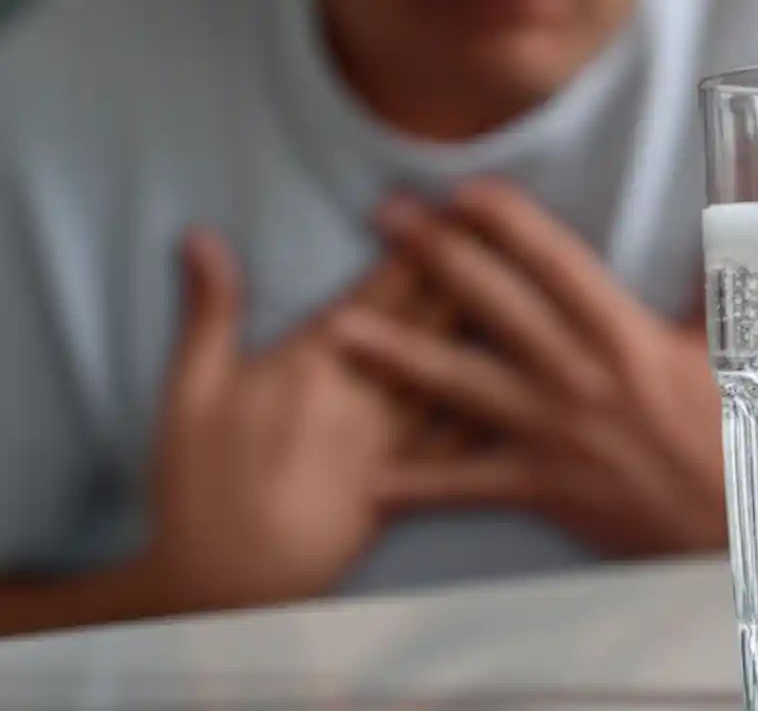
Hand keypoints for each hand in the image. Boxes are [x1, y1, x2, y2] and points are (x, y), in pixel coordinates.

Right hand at [141, 232, 518, 611]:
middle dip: (475, 273)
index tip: (459, 206)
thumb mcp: (188, 390)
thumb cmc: (199, 484)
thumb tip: (203, 236)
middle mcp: (366, 394)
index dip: (424, 244)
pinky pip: (459, 447)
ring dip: (494, 334)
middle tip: (516, 235)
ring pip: (457, 375)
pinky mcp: (404, 488)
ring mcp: (390, 444)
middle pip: (432, 323)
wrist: (225, 582)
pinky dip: (494, 414)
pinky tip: (529, 391)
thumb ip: (208, 311)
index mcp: (315, 361)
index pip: (383, 289)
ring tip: (537, 299)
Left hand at [333, 182, 726, 557]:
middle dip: (435, 257)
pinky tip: (368, 477)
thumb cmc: (743, 431)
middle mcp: (581, 377)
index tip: (463, 191)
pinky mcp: (544, 487)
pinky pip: (471, 484)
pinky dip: (418, 483)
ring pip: (464, 387)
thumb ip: (736, 270)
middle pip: (496, 306)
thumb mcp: (746, 343)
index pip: (558, 263)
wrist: (744, 530)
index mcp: (627, 335)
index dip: (507, 222)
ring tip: (340, 331)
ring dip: (399, 356)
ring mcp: (556, 434)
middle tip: (384, 218)